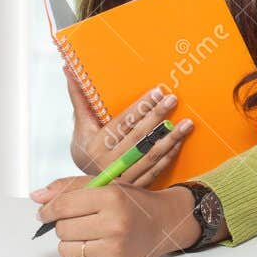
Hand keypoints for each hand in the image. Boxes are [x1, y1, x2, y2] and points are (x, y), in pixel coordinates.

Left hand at [34, 182, 197, 256]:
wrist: (165, 223)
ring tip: (88, 235)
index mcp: (112, 198)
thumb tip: (35, 197)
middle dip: (65, 224)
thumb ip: (69, 188)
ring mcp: (115, 249)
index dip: (48, 209)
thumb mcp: (106, 186)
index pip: (63, 206)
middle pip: (62, 229)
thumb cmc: (131, 203)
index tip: (46, 212)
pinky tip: (94, 248)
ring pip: (66, 249)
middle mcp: (115, 224)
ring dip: (71, 242)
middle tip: (82, 221)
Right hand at [63, 74, 191, 186]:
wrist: (88, 188)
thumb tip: (69, 68)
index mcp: (95, 145)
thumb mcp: (81, 127)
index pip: (121, 123)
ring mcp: (123, 177)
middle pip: (138, 137)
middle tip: (173, 99)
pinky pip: (155, 170)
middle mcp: (109, 162)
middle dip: (157, 117)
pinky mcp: (136, 188)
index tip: (157, 91)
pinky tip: (179, 142)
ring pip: (150, 155)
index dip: (140, 108)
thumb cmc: (87, 149)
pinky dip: (169, 155)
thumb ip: (80, 99)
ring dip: (170, 138)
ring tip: (187, 122)